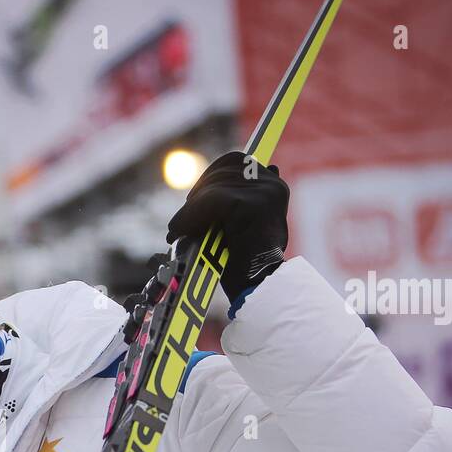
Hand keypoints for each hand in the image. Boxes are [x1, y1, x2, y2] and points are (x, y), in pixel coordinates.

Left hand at [166, 150, 288, 302]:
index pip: (234, 162)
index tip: (194, 199)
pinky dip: (189, 217)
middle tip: (182, 220)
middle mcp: (272, 185)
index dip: (209, 176)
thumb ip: (232, 203)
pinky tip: (178, 233)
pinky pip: (209, 202)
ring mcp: (263, 193)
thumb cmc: (244, 264)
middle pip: (222, 172)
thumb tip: (217, 182)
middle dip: (198, 194)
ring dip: (189, 211)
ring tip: (178, 232)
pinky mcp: (250, 206)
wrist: (257, 289)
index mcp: (273, 185)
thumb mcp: (240, 225)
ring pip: (212, 189)